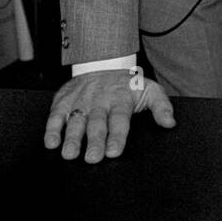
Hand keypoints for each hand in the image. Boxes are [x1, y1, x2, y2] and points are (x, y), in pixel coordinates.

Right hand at [43, 68, 174, 162]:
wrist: (102, 63)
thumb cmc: (127, 84)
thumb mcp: (149, 90)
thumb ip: (161, 107)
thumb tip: (170, 123)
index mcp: (120, 101)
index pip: (120, 120)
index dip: (117, 136)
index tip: (114, 151)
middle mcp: (99, 102)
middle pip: (97, 124)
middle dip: (94, 141)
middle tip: (92, 158)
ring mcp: (80, 102)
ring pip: (75, 121)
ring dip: (71, 138)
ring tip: (69, 153)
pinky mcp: (63, 101)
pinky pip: (55, 115)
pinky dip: (52, 129)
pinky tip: (51, 142)